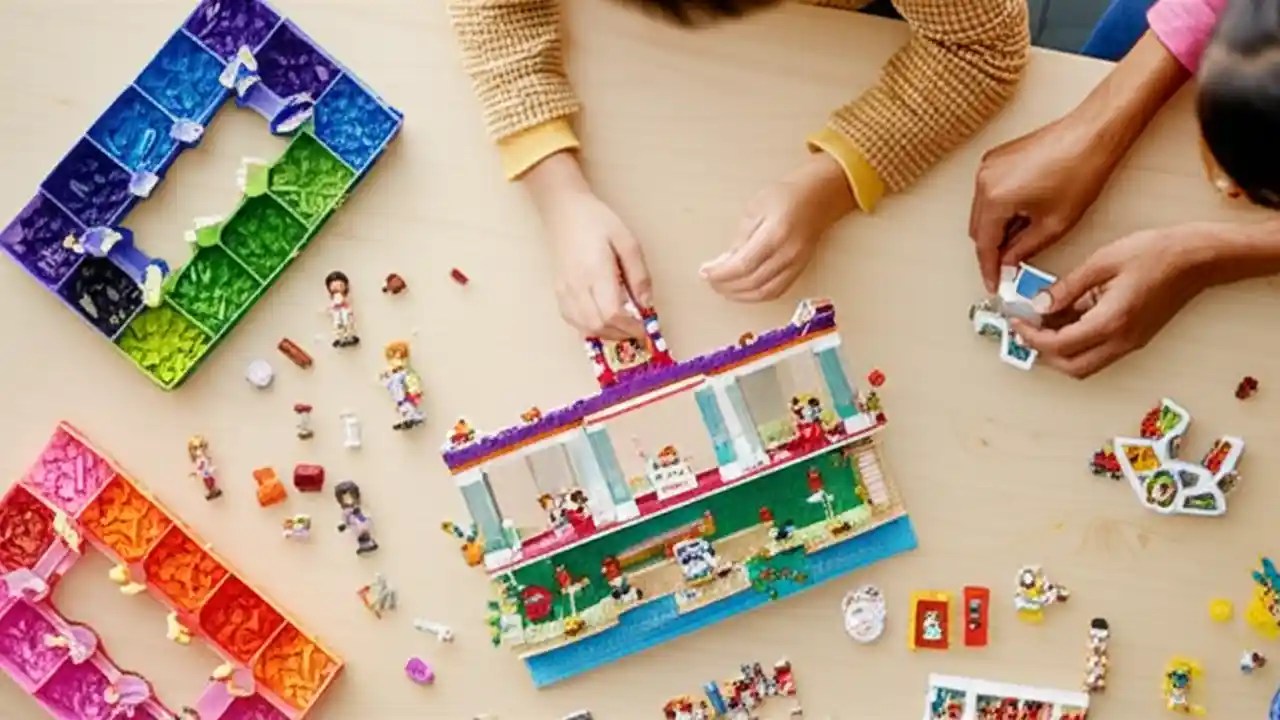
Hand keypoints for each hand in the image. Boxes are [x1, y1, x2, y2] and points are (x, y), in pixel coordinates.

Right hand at [525, 153, 650, 339]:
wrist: (564, 211)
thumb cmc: (598, 221)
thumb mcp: (628, 242)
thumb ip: (639, 275)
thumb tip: (647, 305)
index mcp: (595, 271)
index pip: (612, 313)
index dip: (630, 327)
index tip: (645, 328)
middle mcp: (576, 286)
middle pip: (598, 325)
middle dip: (621, 334)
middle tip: (637, 329)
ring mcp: (564, 291)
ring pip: (584, 328)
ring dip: (607, 334)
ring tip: (623, 326)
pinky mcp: (558, 292)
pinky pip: (573, 321)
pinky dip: (591, 328)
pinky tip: (603, 321)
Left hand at [701, 153, 854, 301]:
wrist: (818, 197)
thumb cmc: (786, 196)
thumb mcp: (755, 208)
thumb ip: (740, 237)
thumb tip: (724, 263)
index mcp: (776, 233)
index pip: (744, 264)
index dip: (722, 273)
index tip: (705, 272)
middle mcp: (788, 253)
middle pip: (753, 282)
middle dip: (727, 285)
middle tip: (710, 280)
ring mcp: (797, 264)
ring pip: (765, 292)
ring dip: (740, 295)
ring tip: (722, 288)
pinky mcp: (800, 270)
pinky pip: (776, 291)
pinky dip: (756, 295)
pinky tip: (742, 290)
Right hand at [970, 117, 1119, 292]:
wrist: (1093, 134)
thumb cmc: (1080, 168)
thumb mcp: (1054, 225)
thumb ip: (1024, 250)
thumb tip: (1010, 263)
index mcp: (995, 197)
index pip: (984, 245)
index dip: (989, 269)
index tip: (994, 283)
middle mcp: (984, 180)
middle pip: (978, 228)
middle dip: (992, 249)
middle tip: (1008, 268)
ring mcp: (988, 167)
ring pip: (983, 211)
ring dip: (997, 229)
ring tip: (1021, 240)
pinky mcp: (997, 159)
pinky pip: (989, 193)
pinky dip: (1000, 209)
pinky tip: (1022, 216)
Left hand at [1010, 226, 1212, 378]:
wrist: (1198, 258)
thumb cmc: (1155, 253)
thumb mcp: (1102, 262)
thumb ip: (1067, 287)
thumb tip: (1039, 304)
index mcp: (1111, 321)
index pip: (1058, 346)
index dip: (1031, 337)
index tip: (1015, 321)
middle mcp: (1121, 340)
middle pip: (1071, 366)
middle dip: (1042, 352)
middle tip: (1024, 328)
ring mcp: (1130, 342)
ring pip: (1085, 363)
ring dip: (1059, 351)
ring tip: (1041, 322)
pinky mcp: (1134, 337)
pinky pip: (1099, 351)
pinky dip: (1077, 343)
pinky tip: (1065, 318)